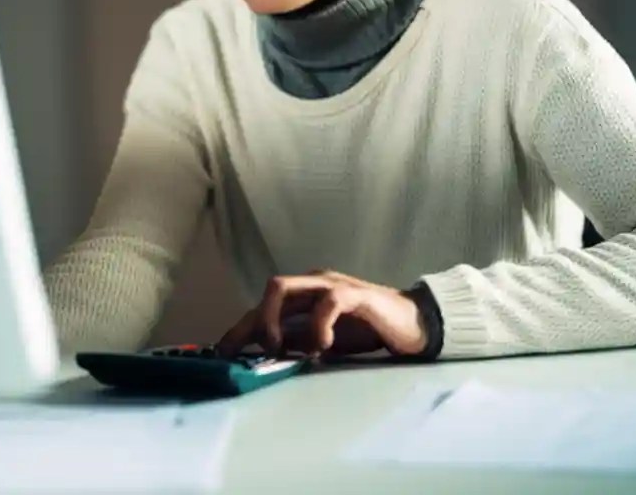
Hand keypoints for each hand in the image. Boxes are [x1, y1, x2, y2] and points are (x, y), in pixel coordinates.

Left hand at [216, 270, 426, 358]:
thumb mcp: (324, 340)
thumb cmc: (367, 330)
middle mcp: (314, 283)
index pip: (264, 306)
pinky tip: (321, 347)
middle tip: (259, 352)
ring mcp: (333, 285)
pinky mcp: (356, 295)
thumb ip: (297, 341)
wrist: (413, 324)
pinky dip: (316, 326)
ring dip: (273, 320)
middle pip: (270, 290)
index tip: (222, 353)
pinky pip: (326, 302)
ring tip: (280, 348)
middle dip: (252, 322)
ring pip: (284, 287)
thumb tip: (265, 353)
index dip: (240, 328)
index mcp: (305, 294)